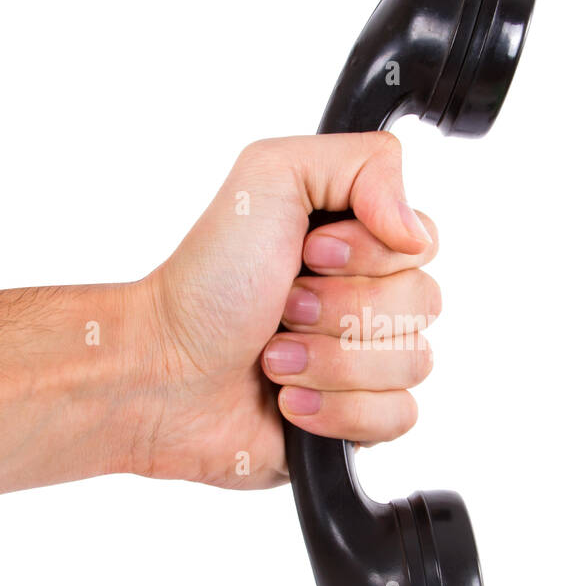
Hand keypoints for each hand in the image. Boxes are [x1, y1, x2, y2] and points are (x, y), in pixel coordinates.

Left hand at [131, 132, 441, 488]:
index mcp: (357, 238)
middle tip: (282, 307)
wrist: (161, 374)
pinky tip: (290, 402)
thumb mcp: (271, 176)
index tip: (308, 253)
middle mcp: (368, 297)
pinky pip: (398, 418)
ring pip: (413, 363)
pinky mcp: (358, 421)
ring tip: (274, 359)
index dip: (370, 254)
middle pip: (425, 303)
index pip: (423, 242)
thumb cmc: (207, 281)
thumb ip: (364, 164)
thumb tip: (417, 229)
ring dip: (331, 362)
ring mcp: (365, 362)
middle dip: (342, 310)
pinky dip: (338, 411)